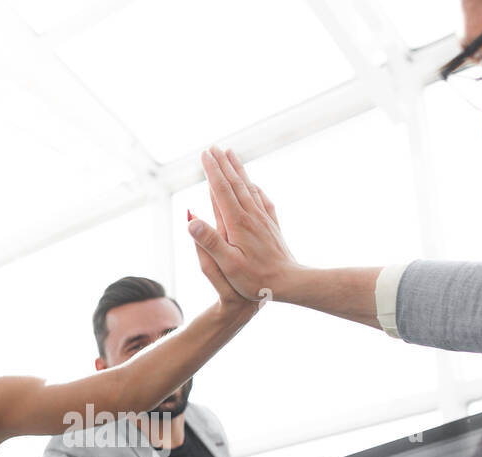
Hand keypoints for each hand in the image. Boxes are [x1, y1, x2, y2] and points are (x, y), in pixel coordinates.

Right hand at [189, 145, 298, 303]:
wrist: (290, 283)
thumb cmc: (256, 279)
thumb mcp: (227, 264)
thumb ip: (209, 241)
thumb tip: (190, 220)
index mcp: (238, 222)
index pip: (221, 190)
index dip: (212, 171)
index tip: (203, 154)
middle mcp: (252, 215)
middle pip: (235, 183)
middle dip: (223, 164)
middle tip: (213, 147)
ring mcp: (263, 219)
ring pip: (248, 187)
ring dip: (238, 170)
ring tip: (231, 155)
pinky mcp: (271, 226)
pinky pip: (262, 200)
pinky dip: (254, 188)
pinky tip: (253, 185)